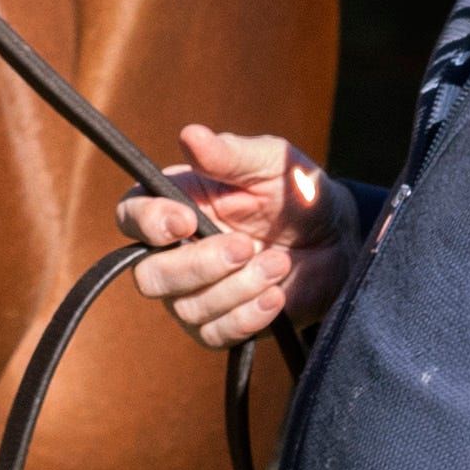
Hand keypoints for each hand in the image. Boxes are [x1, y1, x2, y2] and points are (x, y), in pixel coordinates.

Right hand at [116, 127, 351, 349]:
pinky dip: (248, 316)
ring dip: (236, 288)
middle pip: (149, 275)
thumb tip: (190, 135)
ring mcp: (195, 293)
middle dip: (197, 265)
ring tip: (280, 263)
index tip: (186, 220)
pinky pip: (216, 335)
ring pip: (187, 309)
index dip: (148, 223)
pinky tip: (277, 295)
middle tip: (245, 246)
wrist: (339, 240)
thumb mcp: (270, 163)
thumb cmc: (295, 192)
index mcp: (174, 203)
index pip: (131, 216)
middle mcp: (174, 252)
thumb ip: (230, 154)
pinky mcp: (223, 325)